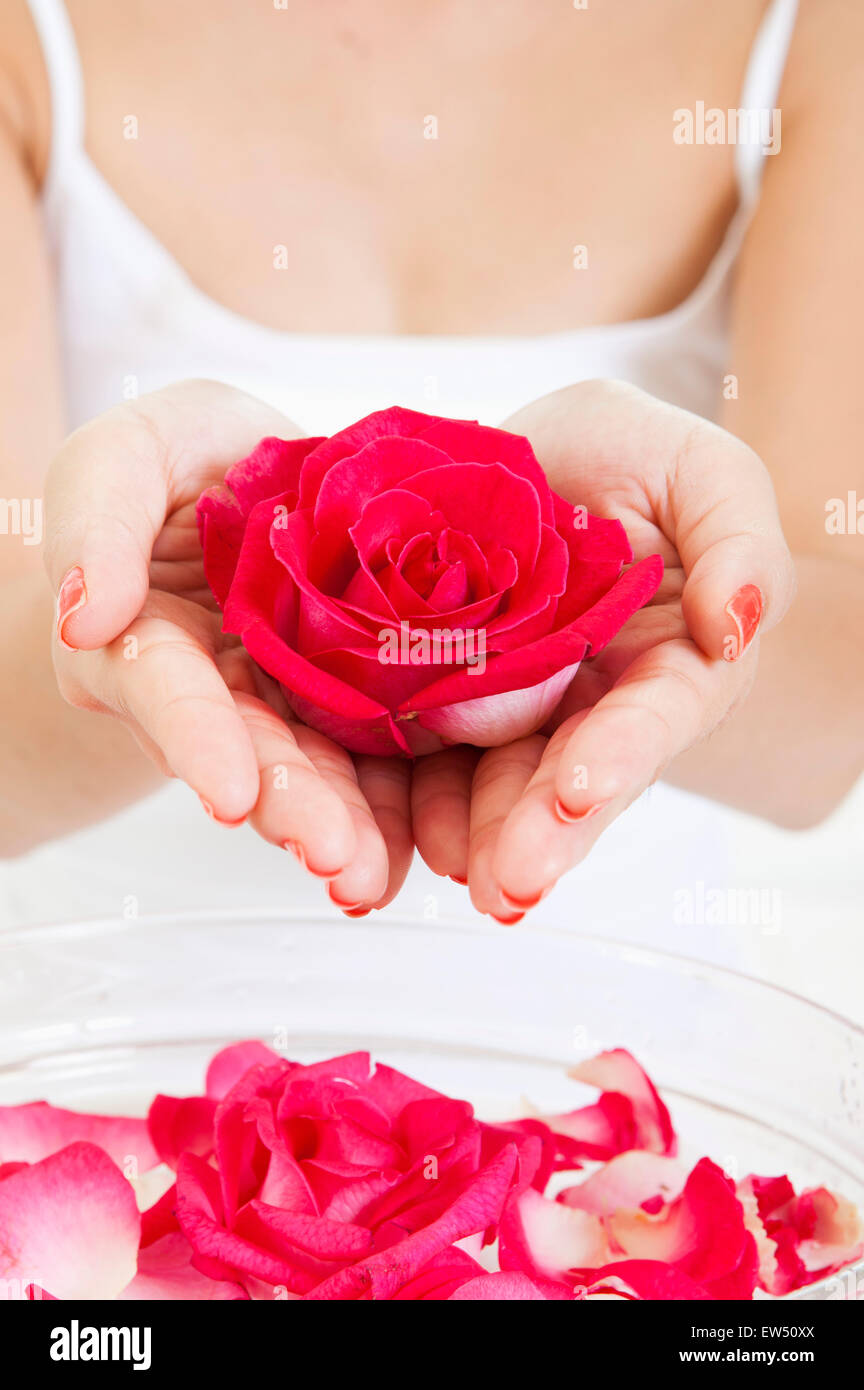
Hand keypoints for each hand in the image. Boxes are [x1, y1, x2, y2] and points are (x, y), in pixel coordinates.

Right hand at [44, 381, 412, 910]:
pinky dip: (399, 803)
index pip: (163, 686)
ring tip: (374, 873)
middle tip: (331, 855)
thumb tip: (84, 615)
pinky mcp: (354, 700)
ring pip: (316, 767)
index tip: (229, 793)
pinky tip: (426, 846)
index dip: (195, 736)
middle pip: (250, 750)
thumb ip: (97, 521)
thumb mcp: (126, 457)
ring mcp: (288, 700)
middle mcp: (213, 690)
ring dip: (346, 825)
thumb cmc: (180, 461)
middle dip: (289, 805)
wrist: (256, 477)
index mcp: (142, 637)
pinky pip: (377, 754)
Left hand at [411, 380, 795, 918]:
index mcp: (669, 663)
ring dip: (474, 836)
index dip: (623, 752)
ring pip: (492, 784)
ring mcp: (509, 713)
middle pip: (570, 777)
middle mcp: (591, 707)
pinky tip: (386, 832)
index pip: (654, 714)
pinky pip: (417, 755)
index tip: (584, 789)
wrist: (510, 455)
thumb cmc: (622, 456)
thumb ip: (738, 539)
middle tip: (510, 882)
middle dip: (542, 831)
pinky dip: (402, 796)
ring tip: (448, 870)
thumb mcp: (698, 470)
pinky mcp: (434, 705)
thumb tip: (736, 625)